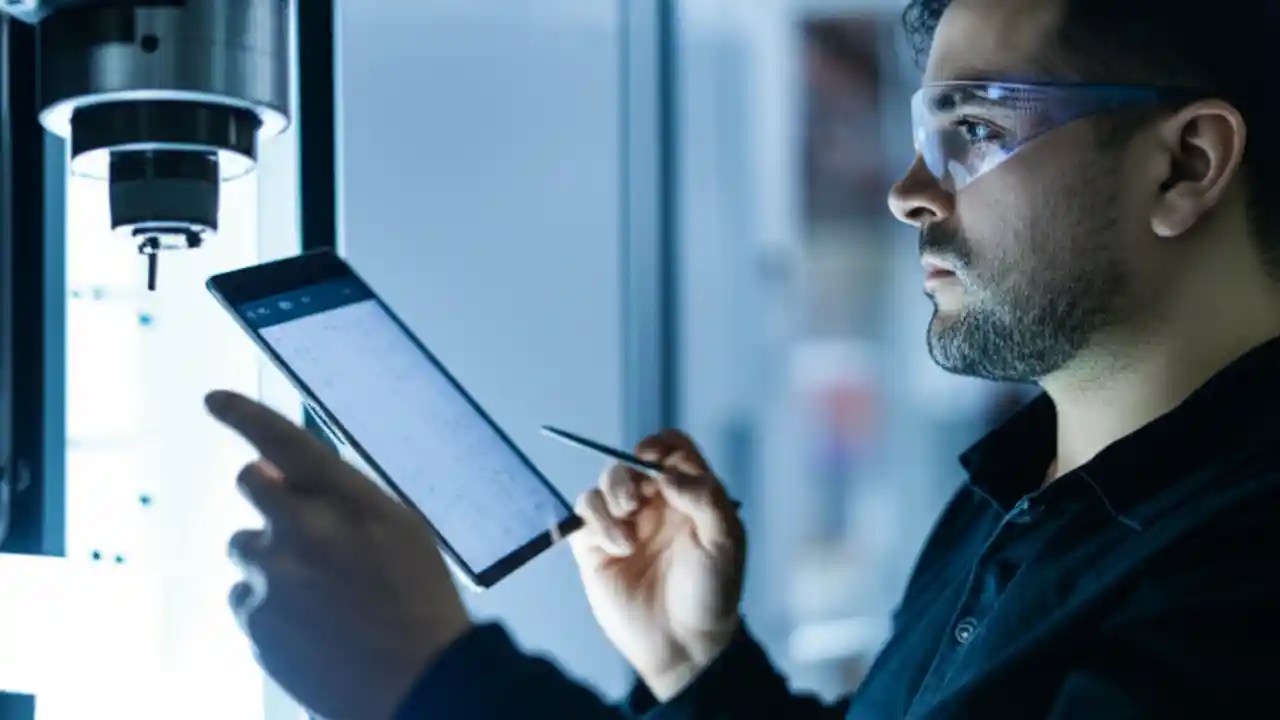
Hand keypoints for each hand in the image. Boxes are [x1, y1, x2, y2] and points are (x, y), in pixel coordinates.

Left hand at [208, 390, 471, 719]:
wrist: (416, 680)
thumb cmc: (418, 598)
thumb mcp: (399, 527)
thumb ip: (338, 494)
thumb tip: (270, 473)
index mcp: (346, 502)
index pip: (285, 442)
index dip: (244, 414)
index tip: (213, 400)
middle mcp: (301, 532)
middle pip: (250, 483)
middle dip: (270, 494)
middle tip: (304, 528)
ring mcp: (271, 580)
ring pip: (245, 544)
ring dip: (270, 555)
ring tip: (317, 591)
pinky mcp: (253, 623)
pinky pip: (243, 595)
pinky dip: (268, 601)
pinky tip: (309, 622)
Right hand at [569, 431, 745, 700]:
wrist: (684, 644)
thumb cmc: (712, 590)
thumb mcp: (725, 541)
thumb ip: (704, 497)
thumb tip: (666, 474)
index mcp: (689, 495)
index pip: (671, 449)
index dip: (661, 444)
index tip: (653, 457)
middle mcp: (654, 503)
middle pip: (630, 462)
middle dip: (629, 472)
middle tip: (637, 500)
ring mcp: (624, 523)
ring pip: (605, 483)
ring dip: (613, 497)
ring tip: (629, 535)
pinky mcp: (596, 546)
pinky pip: (585, 513)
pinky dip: (597, 521)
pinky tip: (619, 547)